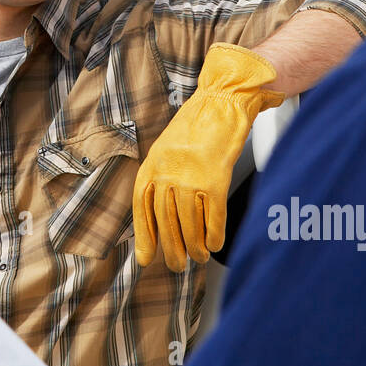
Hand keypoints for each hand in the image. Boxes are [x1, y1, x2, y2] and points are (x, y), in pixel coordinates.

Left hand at [134, 43, 285, 270]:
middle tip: (176, 265)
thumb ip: (163, 173)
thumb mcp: (169, 146)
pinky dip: (214, 233)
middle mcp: (168, 172)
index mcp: (154, 163)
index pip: (142, 205)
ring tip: (197, 258)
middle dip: (171, 247)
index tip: (146, 256)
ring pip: (189, 222)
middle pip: (165, 220)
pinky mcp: (216, 178)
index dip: (145, 234)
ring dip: (193, 246)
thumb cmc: (200, 123)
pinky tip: (214, 244)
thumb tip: (163, 205)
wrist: (223, 100)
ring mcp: (191, 176)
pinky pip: (213, 215)